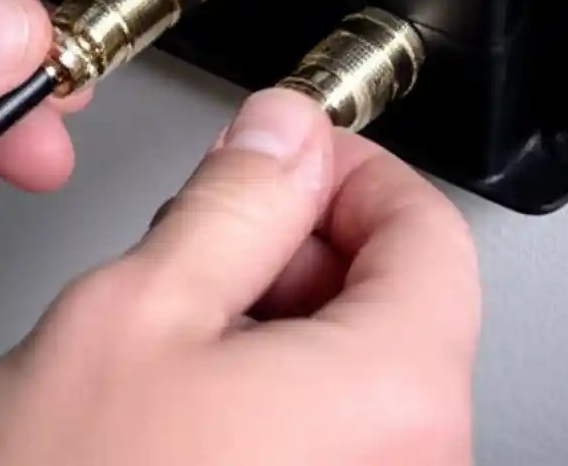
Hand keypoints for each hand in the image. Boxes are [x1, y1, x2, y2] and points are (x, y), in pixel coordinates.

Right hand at [0, 89, 480, 465]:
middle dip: (301, 247)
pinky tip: (191, 398)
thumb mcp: (139, 310)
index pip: (428, 232)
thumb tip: (284, 134)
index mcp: (391, 394)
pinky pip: (334, 430)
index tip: (291, 152)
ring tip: (178, 334)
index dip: (349, 170)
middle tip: (208, 241)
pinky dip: (274, 387)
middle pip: (401, 300)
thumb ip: (233, 203)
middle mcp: (415, 464)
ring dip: (278, 317)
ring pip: (359, 366)